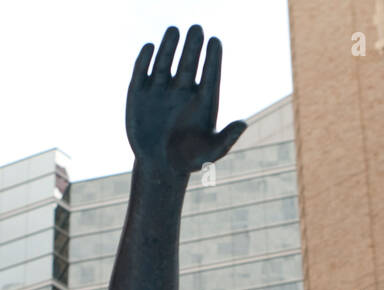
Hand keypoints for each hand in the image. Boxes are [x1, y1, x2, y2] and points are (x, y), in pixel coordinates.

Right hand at [126, 25, 247, 175]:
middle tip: (197, 29)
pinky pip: (141, 73)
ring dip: (169, 47)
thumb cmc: (189, 160)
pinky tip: (150, 47)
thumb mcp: (211, 152)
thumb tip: (244, 124)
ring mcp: (161, 90)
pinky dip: (144, 60)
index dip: (212, 58)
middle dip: (192, 46)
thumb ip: (227, 139)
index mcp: (203, 100)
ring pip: (165, 62)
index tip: (215, 41)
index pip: (210, 73)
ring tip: (174, 30)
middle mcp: (183, 91)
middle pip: (189, 63)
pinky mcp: (139, 94)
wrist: (159, 167)